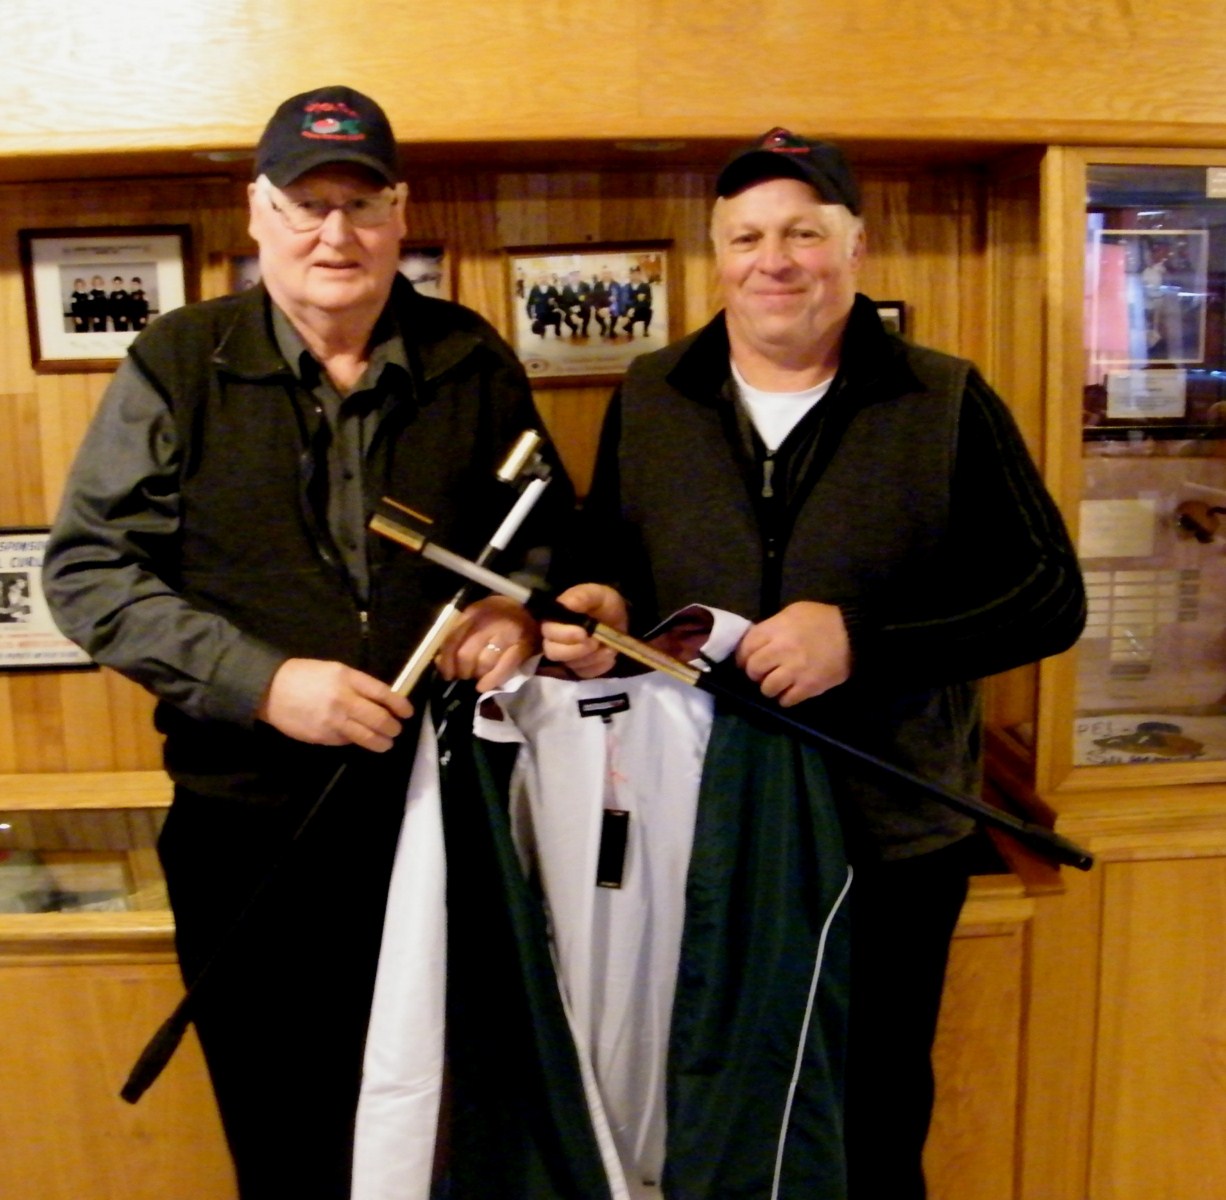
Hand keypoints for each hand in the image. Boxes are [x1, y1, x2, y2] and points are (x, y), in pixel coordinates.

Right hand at [257, 658, 412, 750]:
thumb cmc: (305, 676)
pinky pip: (347, 741)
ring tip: (387, 743)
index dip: (400, 705)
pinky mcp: (323, 737)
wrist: (270, 690)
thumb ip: (358, 684)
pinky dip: (357, 741)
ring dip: (382, 742)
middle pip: (379, 718)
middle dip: (393, 727)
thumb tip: (380, 700)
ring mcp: (333, 721)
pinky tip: (359, 739)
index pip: (383, 693)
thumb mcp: (335, 670)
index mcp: (347, 678)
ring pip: (367, 737)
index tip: (408, 712)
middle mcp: (343, 700)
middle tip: (397, 730)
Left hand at [435, 595, 539, 691]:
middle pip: (466, 654)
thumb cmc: (500, 614)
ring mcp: (507, 633)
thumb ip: (458, 636)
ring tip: (478, 677)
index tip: (447, 674)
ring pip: (484, 663)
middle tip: (465, 676)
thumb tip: (440, 662)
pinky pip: (503, 668)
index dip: (446, 661)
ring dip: (477, 675)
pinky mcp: (522, 646)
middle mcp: (489, 621)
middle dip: (462, 671)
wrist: (533, 608)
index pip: (452, 639)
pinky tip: (484, 686)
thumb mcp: (476, 618)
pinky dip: (491, 681)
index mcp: (474, 613)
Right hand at [540, 583, 628, 677]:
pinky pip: (585, 674)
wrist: (617, 619)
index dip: (564, 635)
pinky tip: (609, 654)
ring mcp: (567, 656)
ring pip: (571, 665)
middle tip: (596, 642)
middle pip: (553, 653)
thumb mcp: (597, 594)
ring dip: (592, 658)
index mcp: (554, 619)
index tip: (584, 633)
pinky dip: (600, 666)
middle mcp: (555, 640)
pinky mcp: (580, 668)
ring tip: (609, 647)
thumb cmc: (603, 604)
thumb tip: (568, 604)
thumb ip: (582, 596)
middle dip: (577, 650)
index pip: (548, 632)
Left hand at [734, 601, 850, 706]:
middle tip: (762, 672)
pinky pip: (786, 700)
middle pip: (753, 669)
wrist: (853, 634)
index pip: (746, 648)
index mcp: (776, 629)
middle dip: (754, 673)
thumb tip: (755, 642)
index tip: (746, 661)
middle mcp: (782, 650)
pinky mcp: (809, 687)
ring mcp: (795, 670)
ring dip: (769, 688)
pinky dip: (785, 698)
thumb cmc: (821, 620)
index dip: (742, 657)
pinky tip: (790, 691)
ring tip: (777, 683)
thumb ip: (771, 627)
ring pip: (766, 688)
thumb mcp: (792, 613)